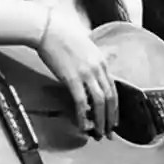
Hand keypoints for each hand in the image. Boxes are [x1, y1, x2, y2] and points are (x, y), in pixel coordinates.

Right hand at [35, 12, 117, 137]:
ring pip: (99, 102)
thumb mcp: (86, 47)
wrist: (48, 30)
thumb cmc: (63, 36)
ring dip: (100, 120)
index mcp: (102, 61)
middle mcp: (98, 68)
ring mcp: (86, 73)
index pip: (113, 88)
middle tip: (109, 131)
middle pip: (110, 97)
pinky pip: (81, 102)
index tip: (113, 117)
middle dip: (110, 117)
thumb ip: (93, 61)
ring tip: (98, 132)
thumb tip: (95, 72)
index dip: (114, 106)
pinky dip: (83, 115)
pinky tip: (82, 125)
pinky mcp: (72, 78)